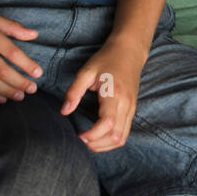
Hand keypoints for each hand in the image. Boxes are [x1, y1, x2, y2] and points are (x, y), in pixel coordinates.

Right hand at [0, 0, 41, 102]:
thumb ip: (11, 26)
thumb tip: (34, 34)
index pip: (11, 52)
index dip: (26, 65)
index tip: (38, 73)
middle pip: (2, 70)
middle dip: (19, 82)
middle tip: (32, 89)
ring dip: (6, 91)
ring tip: (20, 96)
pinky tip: (0, 98)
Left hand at [61, 37, 148, 152]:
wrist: (130, 51)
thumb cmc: (107, 59)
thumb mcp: (86, 71)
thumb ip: (74, 92)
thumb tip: (64, 112)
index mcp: (114, 94)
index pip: (107, 123)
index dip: (93, 135)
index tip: (79, 134)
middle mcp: (126, 104)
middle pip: (116, 136)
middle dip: (97, 144)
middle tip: (81, 139)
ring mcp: (131, 108)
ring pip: (122, 138)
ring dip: (105, 145)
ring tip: (89, 140)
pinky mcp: (132, 110)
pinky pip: (125, 133)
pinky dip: (111, 140)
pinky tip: (99, 136)